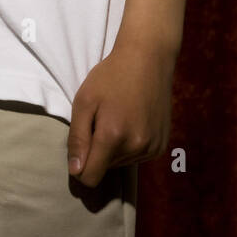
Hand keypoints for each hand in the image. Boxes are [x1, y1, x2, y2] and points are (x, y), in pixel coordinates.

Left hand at [66, 37, 176, 187]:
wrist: (148, 60)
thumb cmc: (110, 77)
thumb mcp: (84, 101)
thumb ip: (77, 138)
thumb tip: (75, 171)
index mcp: (113, 136)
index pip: (91, 177)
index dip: (80, 168)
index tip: (79, 148)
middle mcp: (136, 147)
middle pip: (105, 169)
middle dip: (98, 151)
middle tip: (101, 120)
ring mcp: (152, 148)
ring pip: (120, 164)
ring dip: (114, 148)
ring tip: (117, 118)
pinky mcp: (161, 146)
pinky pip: (136, 158)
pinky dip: (129, 145)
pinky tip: (131, 122)